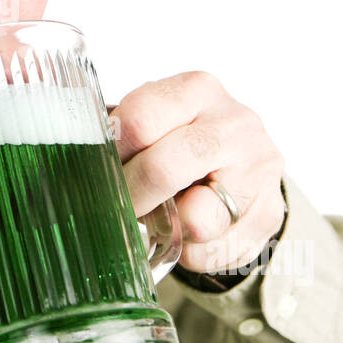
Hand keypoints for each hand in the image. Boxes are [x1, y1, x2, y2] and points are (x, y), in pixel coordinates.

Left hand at [108, 72, 285, 275]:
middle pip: (163, 168)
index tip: (98, 166)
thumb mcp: (157, 119)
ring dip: (165, 227)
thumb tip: (73, 159)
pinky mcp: (269, 215)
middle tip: (115, 205)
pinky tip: (188, 232)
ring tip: (160, 216)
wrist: (245, 166)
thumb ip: (123, 131)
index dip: (111, 151)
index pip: (140, 118)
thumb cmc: (185, 140)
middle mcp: (235, 125)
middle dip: (130, 195)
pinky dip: (189, 252)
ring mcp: (258, 171)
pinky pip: (212, 251)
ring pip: (195, 219)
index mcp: (198, 90)